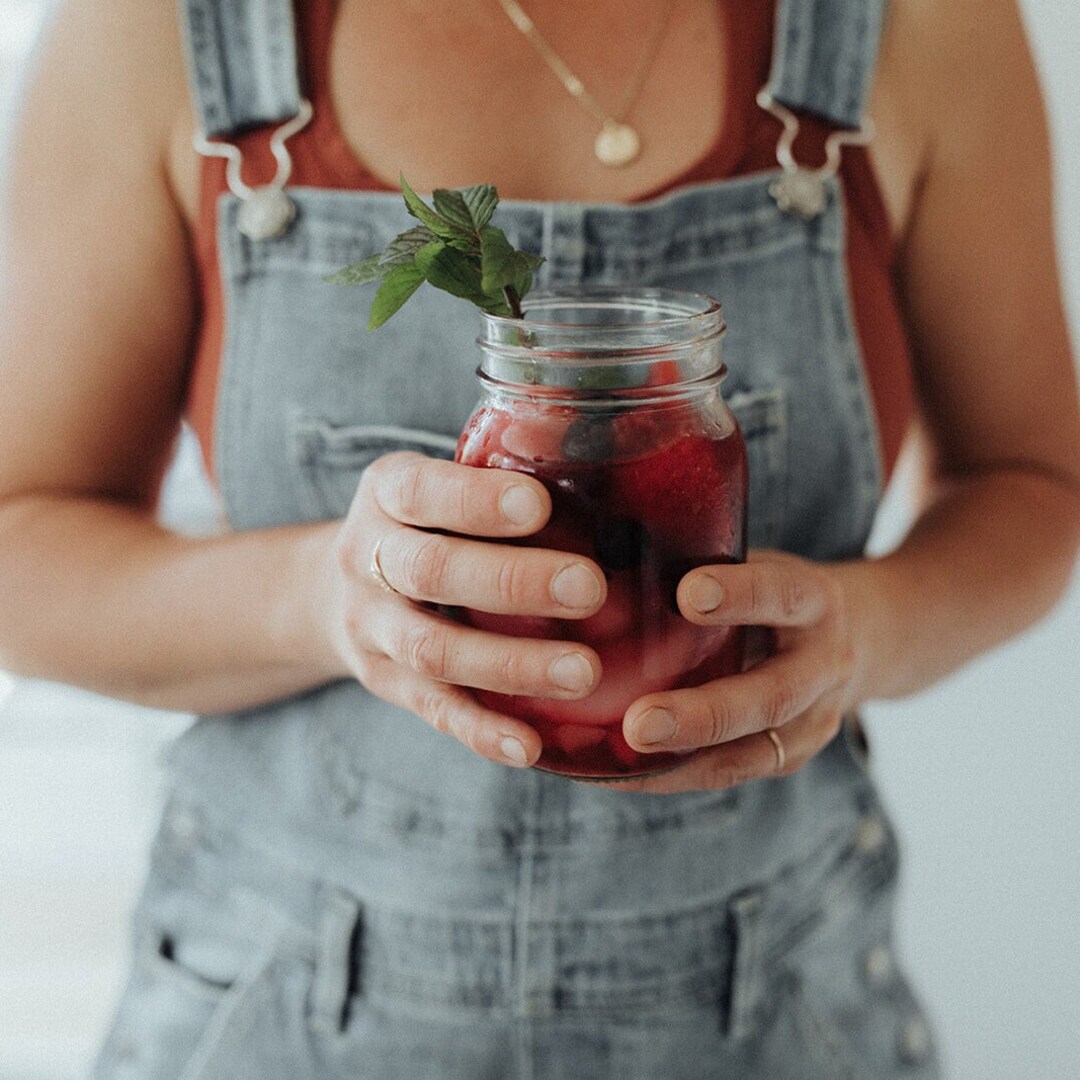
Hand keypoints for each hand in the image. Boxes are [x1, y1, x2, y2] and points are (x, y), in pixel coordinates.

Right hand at [326, 452, 606, 767]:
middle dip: (511, 581)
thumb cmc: (422, 524)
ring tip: (584, 672)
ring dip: (508, 664)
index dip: (475, 500)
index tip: (539, 504)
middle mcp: (367, 557)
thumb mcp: (436, 484)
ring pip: (433, 650)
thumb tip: (614, 478)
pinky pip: (433, 710)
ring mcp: (372, 627)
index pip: (421, 491)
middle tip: (589, 586)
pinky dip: (481, 730)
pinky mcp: (386, 683)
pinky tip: (531, 746)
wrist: (330, 590)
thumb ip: (494, 483)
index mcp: (387, 493)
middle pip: (431, 571)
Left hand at [604, 551, 863, 793]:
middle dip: (703, 714)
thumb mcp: (753, 561)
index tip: (687, 593)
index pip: (782, 595)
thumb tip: (600, 556)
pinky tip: (615, 773)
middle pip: (770, 697)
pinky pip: (726, 773)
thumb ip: (698, 562)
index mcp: (814, 601)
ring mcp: (811, 721)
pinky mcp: (785, 757)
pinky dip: (669, 776)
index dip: (741, 595)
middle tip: (640, 723)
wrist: (851, 637)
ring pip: (749, 752)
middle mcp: (822, 666)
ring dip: (682, 761)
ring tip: (620, 759)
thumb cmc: (768, 589)